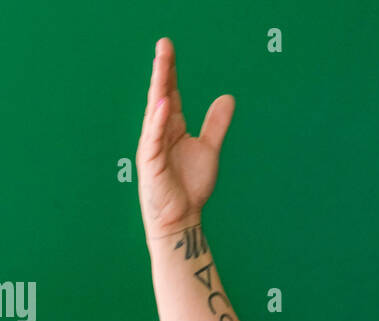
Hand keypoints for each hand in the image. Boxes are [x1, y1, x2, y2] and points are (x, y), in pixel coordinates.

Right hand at [137, 37, 235, 237]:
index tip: (168, 47)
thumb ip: (215, 124)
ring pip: (155, 111)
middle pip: (161, 95)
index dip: (171, 71)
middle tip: (164, 44)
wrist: (182, 218)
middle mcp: (159, 132)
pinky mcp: (150, 162)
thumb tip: (228, 97)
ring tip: (162, 63)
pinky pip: (153, 137)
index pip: (171, 93)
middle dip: (162, 70)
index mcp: (172, 127)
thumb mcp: (208, 149)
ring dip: (158, 87)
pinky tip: (163, 104)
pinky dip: (158, 121)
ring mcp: (152, 146)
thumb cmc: (190, 186)